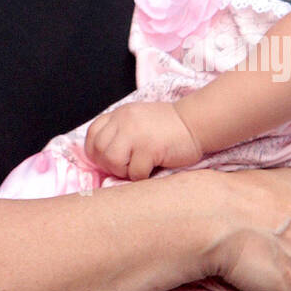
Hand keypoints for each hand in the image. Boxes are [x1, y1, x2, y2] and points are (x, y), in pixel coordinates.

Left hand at [84, 101, 203, 179]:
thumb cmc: (172, 127)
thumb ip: (121, 132)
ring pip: (112, 162)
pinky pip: (135, 172)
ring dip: (124, 171)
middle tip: (128, 167)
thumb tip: (104, 158)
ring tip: (140, 167)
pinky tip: (154, 167)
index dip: (97, 152)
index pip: (92, 135)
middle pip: (99, 151)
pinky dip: (143, 176)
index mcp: (120, 114)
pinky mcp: (149, 148)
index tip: (110, 160)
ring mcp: (135, 134)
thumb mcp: (140, 120)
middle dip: (110, 165)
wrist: (198, 123)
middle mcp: (124, 121)